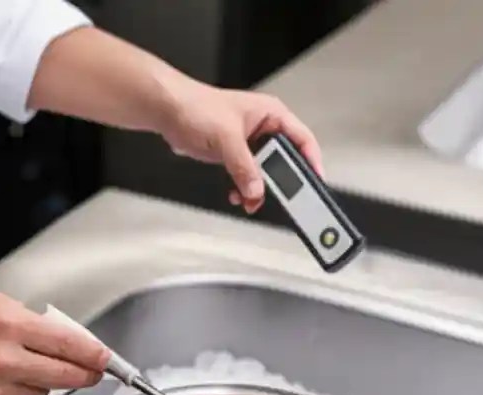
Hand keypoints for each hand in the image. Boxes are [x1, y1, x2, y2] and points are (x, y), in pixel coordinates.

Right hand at [0, 290, 109, 394]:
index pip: (67, 344)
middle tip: (91, 373)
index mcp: (8, 325)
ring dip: (41, 382)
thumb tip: (64, 342)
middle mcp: (3, 360)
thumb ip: (30, 322)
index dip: (94, 354)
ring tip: (20, 366)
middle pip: (64, 376)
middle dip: (84, 375)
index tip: (107, 360)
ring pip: (40, 393)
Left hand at [159, 80, 323, 213]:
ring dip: (258, 189)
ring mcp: (249, 143)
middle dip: (279, 182)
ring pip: (264, 172)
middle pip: (284, 160)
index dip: (311, 161)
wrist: (167, 110)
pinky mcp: (234, 154)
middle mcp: (264, 128)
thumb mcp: (226, 137)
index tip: (314, 181)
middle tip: (278, 197)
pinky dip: (244, 188)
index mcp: (271, 114)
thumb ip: (243, 166)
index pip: (302, 139)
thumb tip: (256, 188)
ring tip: (250, 199)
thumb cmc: (195, 106)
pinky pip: (247, 176)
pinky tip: (237, 195)